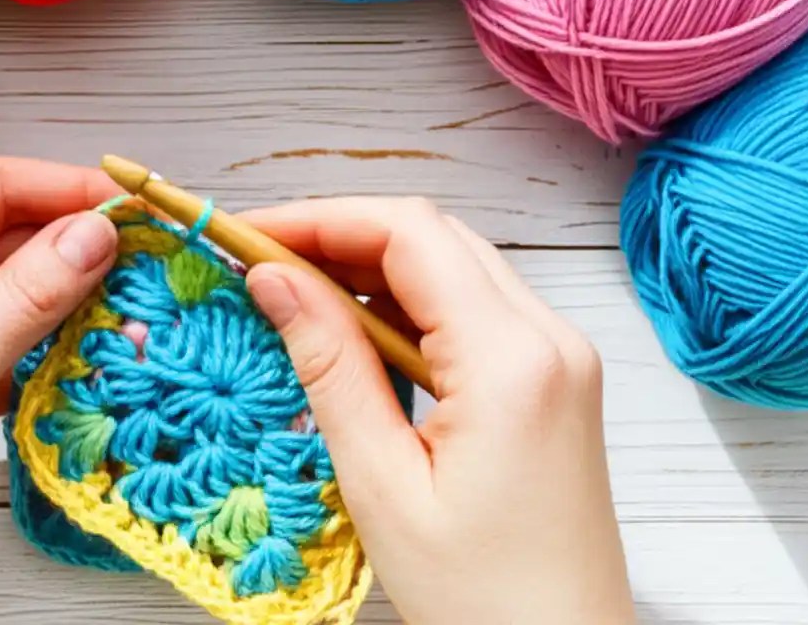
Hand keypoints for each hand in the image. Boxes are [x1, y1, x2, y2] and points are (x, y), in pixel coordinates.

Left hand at [0, 158, 119, 624]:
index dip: (65, 190)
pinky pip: (0, 339)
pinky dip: (42, 348)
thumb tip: (97, 232)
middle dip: (74, 253)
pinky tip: (84, 363)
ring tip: (130, 321)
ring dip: (65, 306)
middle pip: (2, 236)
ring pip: (7, 291)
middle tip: (150, 273)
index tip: (138, 210)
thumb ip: (24, 297)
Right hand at [242, 198, 634, 624]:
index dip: (320, 219)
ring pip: (454, 267)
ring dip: (371, 267)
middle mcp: (550, 339)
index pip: (410, 235)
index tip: (248, 236)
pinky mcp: (552, 381)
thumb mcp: (382, 482)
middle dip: (339, 235)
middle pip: (433, 238)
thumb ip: (330, 367)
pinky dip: (409, 305)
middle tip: (259, 264)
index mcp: (513, 360)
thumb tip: (274, 281)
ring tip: (293, 295)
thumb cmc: (480, 597)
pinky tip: (355, 331)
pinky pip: (474, 311)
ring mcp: (560, 357)